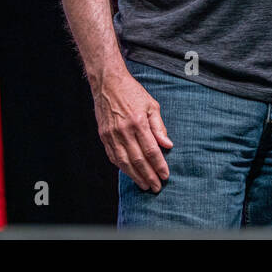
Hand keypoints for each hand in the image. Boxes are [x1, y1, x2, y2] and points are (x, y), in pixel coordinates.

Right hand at [93, 69, 172, 191]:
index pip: (151, 150)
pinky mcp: (104, 136)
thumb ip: (159, 127)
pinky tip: (129, 173)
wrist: (108, 83)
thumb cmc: (132, 92)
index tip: (165, 175)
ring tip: (144, 185)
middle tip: (156, 187)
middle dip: (149, 176)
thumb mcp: (151, 105)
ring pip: (124, 162)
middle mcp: (124, 130)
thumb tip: (168, 145)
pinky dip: (122, 167)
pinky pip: (113, 157)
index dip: (159, 165)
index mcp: (138, 122)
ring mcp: (112, 135)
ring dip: (135, 176)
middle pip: (138, 160)